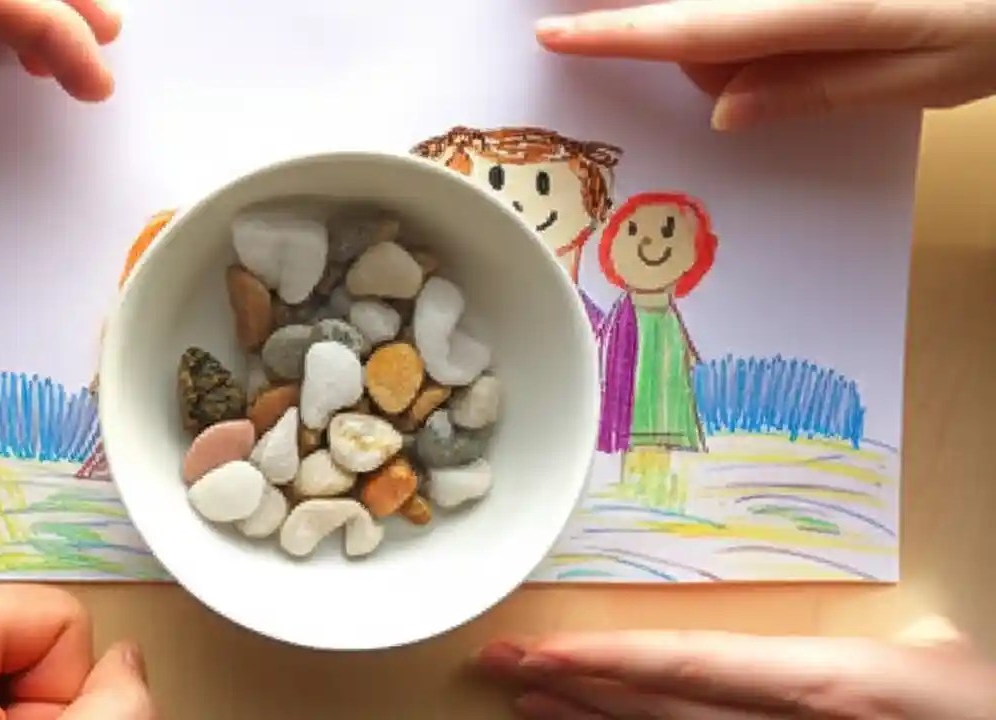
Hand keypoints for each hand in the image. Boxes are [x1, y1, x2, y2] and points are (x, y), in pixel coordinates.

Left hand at [475, 623, 995, 718]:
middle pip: (654, 707)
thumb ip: (890, 643)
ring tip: (522, 697)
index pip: (690, 663)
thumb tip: (888, 633)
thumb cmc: (978, 715)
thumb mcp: (940, 665)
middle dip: (571, 684)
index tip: (547, 647)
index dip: (610, 658)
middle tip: (500, 663)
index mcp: (820, 683)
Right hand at [536, 0, 995, 129]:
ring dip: (736, 28)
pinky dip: (756, 26)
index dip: (614, 32)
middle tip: (724, 76)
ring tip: (827, 46)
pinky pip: (756, 3)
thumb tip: (725, 109)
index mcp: (823, 7)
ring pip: (729, 3)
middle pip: (702, 9)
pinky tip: (792, 45)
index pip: (692, 23)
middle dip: (696, 42)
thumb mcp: (934, 73)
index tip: (553, 32)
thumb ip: (822, 88)